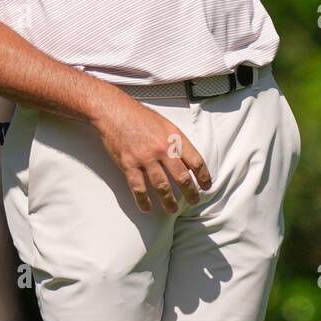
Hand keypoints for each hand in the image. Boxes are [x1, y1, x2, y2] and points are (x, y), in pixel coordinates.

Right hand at [91, 95, 211, 212]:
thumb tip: (187, 161)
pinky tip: (147, 208)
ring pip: (162, 187)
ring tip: (172, 209)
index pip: (195, 161)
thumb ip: (176, 142)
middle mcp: (162, 148)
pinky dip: (143, 201)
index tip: (206, 185)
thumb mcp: (165, 124)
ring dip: (169, 201)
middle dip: (190, 193)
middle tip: (193, 201)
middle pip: (182, 177)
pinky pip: (138, 188)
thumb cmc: (139, 117)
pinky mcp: (129, 164)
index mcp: (174, 137)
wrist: (114, 112)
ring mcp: (145, 158)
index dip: (203, 176)